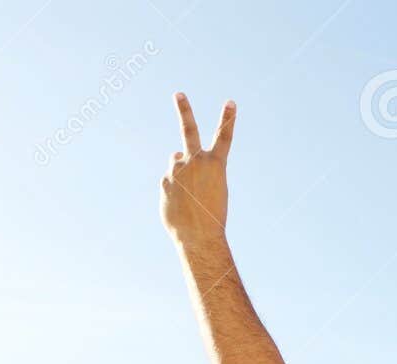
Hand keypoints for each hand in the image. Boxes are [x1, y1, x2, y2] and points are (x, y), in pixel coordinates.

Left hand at [161, 92, 234, 245]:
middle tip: (178, 94)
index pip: (224, 137)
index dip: (228, 119)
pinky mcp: (165, 181)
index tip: (231, 102)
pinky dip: (174, 191)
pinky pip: (169, 181)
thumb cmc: (212, 217)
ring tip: (189, 193)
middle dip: (185, 110)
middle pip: (189, 131)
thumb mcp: (212, 191)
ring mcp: (178, 170)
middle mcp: (195, 162)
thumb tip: (172, 156)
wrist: (199, 236)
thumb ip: (194, 169)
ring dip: (181, 170)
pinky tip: (181, 205)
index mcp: (216, 165)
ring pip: (176, 161)